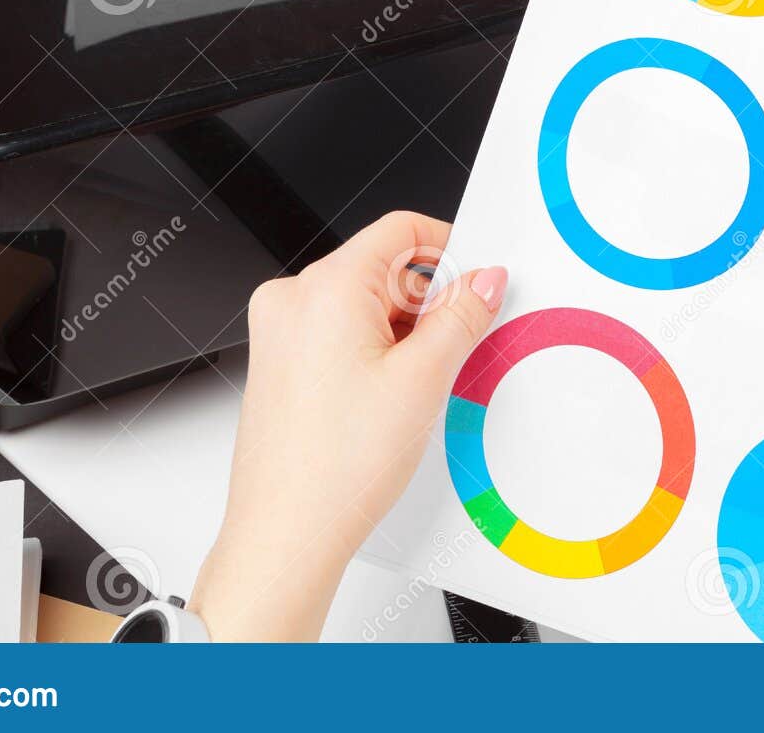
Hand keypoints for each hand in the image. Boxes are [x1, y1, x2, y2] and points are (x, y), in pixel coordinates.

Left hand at [188, 212, 505, 640]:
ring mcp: (280, 332)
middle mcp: (292, 299)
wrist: (286, 534)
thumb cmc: (335, 468)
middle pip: (382, 268)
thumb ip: (462, 315)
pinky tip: (388, 401)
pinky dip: (372, 353)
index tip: (478, 282)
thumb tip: (484, 279)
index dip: (449, 249)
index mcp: (325, 286)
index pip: (400, 230)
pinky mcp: (279, 362)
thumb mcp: (424, 379)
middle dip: (426, 303)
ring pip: (362, 304)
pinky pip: (337, 333)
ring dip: (400, 334)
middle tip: (454, 352)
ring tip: (414, 392)